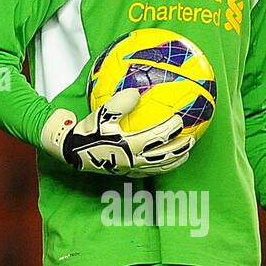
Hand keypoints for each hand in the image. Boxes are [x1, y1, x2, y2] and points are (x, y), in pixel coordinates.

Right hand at [40, 88, 194, 175]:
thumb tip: (136, 91)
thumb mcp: (101, 114)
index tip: (181, 118)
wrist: (72, 152)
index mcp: (130, 145)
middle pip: (165, 155)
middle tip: (192, 138)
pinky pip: (151, 172)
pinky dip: (163, 167)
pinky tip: (167, 161)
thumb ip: (120, 103)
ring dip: (176, 160)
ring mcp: (132, 169)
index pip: (158, 137)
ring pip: (160, 167)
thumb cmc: (87, 132)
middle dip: (180, 147)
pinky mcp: (128, 174)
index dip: (172, 128)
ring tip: (186, 153)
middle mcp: (134, 160)